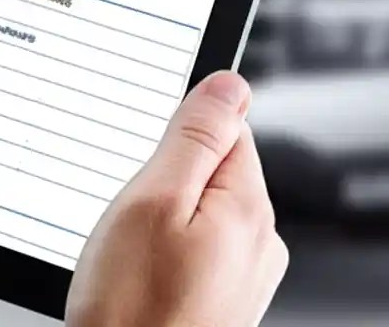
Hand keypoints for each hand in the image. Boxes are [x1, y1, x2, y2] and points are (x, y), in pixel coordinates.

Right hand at [66, 71, 287, 326]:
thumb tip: (229, 84)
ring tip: (129, 261)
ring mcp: (243, 280)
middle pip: (210, 174)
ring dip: (160, 226)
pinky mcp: (222, 306)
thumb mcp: (151, 203)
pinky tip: (138, 285)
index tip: (146, 163)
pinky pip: (193, 256)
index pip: (226, 129)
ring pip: (197, 217)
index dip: (176, 137)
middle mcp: (260, 245)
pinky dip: (162, 260)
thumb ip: (194, 138)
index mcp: (249, 209)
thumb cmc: (132, 316)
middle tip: (129, 222)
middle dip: (164, 185)